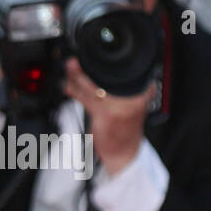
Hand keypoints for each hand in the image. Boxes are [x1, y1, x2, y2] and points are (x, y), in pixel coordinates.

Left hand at [65, 59, 154, 175]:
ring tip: (68, 72)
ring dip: (77, 77)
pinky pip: (87, 98)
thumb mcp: (131, 104)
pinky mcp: (106, 114)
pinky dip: (74, 90)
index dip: (103, 63)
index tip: (87, 57)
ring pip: (94, 86)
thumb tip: (98, 73)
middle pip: (105, 77)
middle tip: (73, 63)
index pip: (120, 71)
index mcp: (142, 90)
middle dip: (85, 69)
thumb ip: (121, 89)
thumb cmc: (125, 129)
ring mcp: (120, 105)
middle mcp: (133, 96)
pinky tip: (68, 86)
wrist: (126, 152)